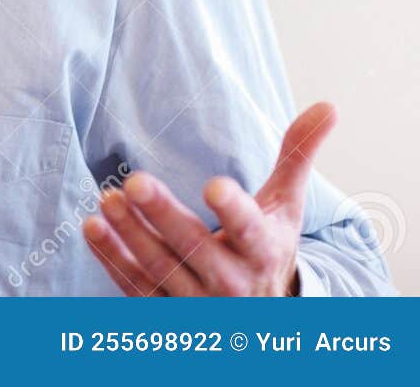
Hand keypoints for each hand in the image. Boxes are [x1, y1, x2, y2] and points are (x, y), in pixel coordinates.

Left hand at [84, 102, 336, 295]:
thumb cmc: (267, 246)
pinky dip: (113, 260)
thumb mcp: (285, 205)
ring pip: (161, 271)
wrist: (263, 315)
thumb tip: (326, 105)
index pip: (251, 231)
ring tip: (107, 199)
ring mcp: (198, 302)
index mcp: (262, 250)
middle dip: (164, 217)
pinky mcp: (167, 312)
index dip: (234, 211)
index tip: (214, 186)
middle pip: (196, 250)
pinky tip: (93, 227)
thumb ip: (297, 156)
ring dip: (131, 236)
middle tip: (133, 182)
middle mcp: (233, 282)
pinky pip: (136, 288)